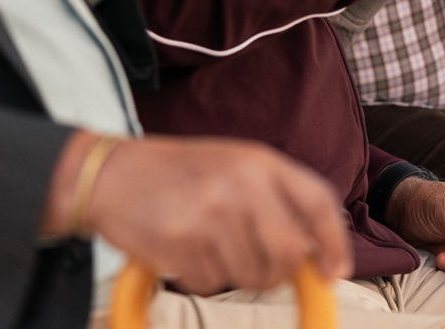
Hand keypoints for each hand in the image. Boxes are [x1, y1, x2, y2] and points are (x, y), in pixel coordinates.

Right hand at [43, 130, 353, 295]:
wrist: (109, 174)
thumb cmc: (174, 173)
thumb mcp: (231, 165)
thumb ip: (272, 197)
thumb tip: (312, 250)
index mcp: (260, 161)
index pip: (318, 202)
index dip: (334, 242)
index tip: (335, 271)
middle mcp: (243, 184)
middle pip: (290, 253)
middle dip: (276, 271)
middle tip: (252, 264)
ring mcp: (214, 213)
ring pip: (253, 276)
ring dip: (233, 273)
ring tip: (207, 245)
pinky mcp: (185, 242)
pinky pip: (212, 283)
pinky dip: (199, 277)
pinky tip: (182, 250)